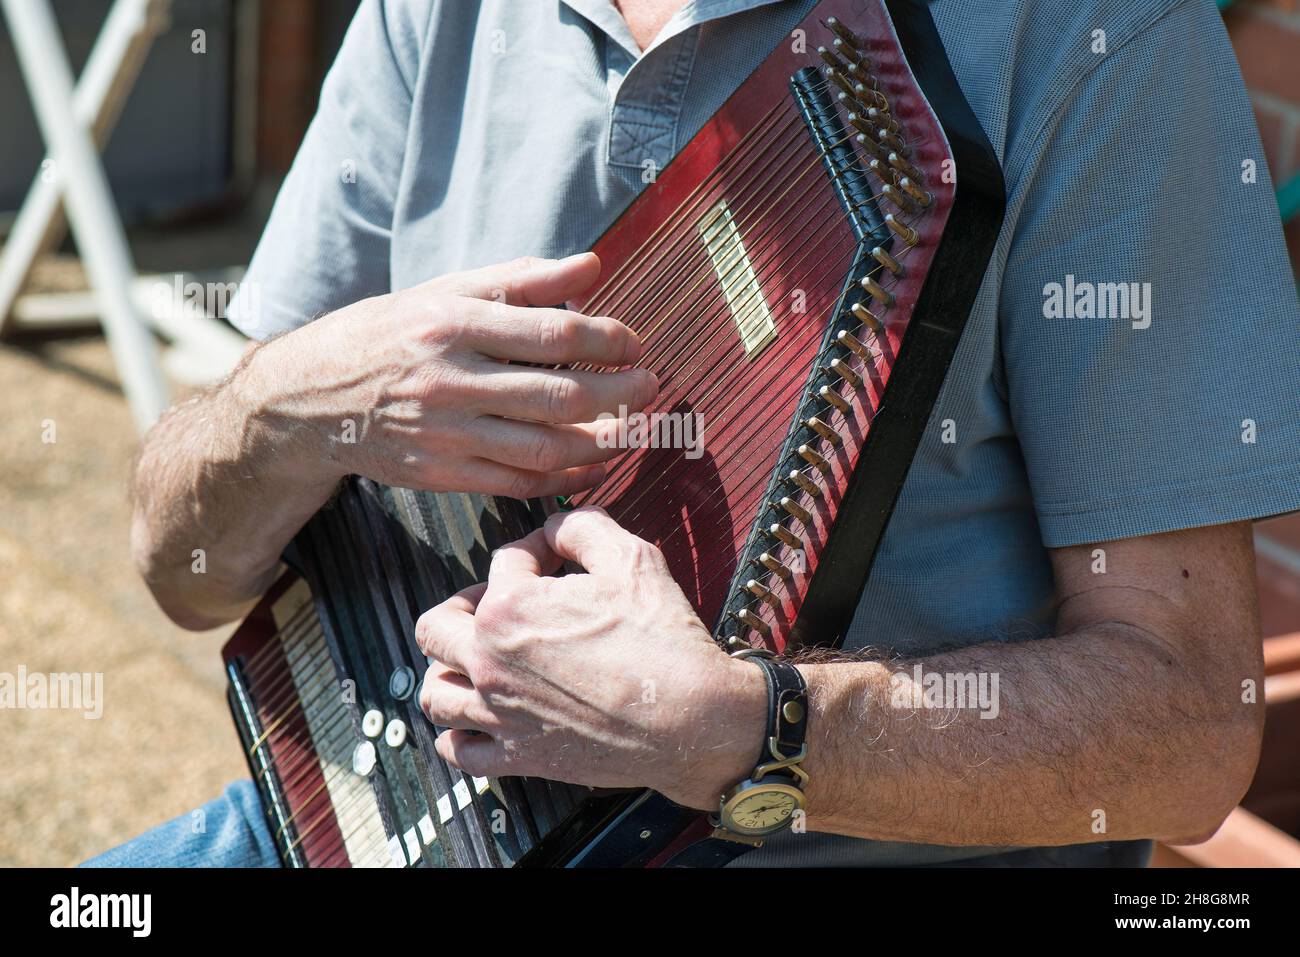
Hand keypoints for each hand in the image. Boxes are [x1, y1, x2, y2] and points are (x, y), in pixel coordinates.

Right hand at [238, 254, 656, 497]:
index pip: (554, 331)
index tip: (635, 342)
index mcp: (454, 323)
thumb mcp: (446, 291)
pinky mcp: (441, 474)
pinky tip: (594, 465)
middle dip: (619, 393)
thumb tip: (593, 265)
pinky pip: (519, 483)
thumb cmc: (389, 335)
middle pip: (558, 393)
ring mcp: (445, 432)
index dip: (608, 339)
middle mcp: (450, 379)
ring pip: (544, 446)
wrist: (309, 400)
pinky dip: (565, 478)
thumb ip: (521, 279)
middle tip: (651, 387)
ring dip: (602, 442)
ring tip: (635, 429)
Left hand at [414, 507, 766, 809]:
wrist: (693, 718)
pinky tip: (481, 718)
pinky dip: (460, 735)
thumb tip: (558, 525)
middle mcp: (491, 663)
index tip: (555, 556)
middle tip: (494, 603)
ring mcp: (500, 714)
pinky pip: (460, 751)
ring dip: (447, 670)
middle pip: (437, 627)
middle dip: (463, 605)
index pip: (503, 562)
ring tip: (472, 660)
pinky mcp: (518, 756)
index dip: (534, 550)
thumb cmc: (664, 642)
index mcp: (510, 609)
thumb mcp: (631, 558)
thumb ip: (583, 527)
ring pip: (434, 693)